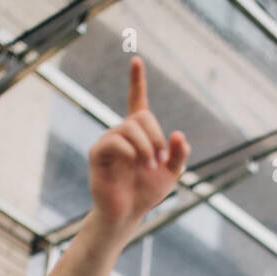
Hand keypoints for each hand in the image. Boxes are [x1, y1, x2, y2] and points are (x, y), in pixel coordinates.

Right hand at [88, 57, 189, 229]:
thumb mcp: (171, 174)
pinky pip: (115, 141)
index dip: (137, 81)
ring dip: (146, 147)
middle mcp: (122, 132)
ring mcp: (108, 141)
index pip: (137, 101)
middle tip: (159, 161)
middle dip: (156, 137)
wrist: (127, 214)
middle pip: (142, 117)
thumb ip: (178, 154)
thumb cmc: (146, 192)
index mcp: (139, 133)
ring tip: (148, 167)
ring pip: (130, 128)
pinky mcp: (98, 153)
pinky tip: (134, 164)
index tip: (137, 60)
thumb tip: (179, 135)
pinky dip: (130, 151)